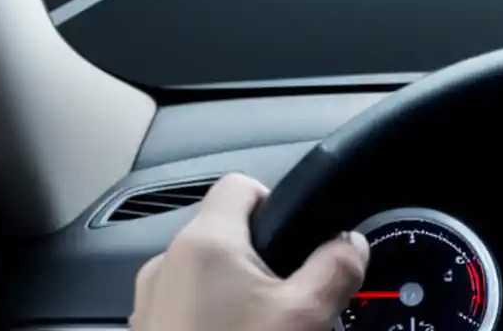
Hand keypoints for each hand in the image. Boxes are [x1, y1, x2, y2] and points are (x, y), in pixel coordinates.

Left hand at [131, 173, 368, 330]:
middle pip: (227, 235)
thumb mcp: (304, 318)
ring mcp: (150, 303)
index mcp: (205, 243)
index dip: (278, 202)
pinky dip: (214, 323)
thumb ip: (335, 268)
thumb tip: (352, 244)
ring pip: (208, 278)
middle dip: (264, 262)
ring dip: (238, 297)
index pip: (243, 185)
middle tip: (293, 300)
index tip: (298, 236)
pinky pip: (188, 311)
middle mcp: (167, 265)